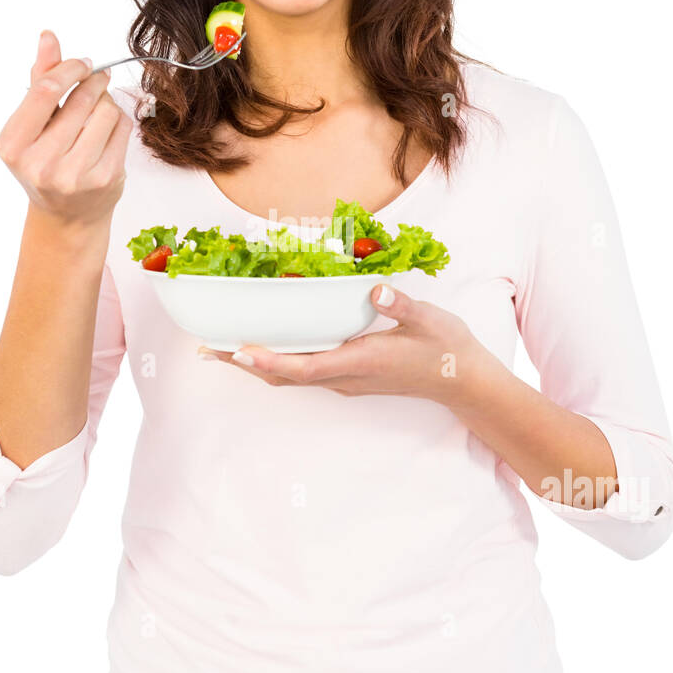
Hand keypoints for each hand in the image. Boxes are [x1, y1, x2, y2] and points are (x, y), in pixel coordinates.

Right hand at [0, 30, 132, 229]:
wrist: (67, 216)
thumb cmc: (46, 162)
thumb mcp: (32, 125)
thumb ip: (39, 79)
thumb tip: (48, 37)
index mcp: (13, 145)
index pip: (45, 90)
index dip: (69, 69)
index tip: (82, 63)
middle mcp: (40, 163)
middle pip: (81, 99)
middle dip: (93, 83)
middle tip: (96, 79)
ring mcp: (75, 175)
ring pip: (107, 112)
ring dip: (107, 103)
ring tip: (98, 112)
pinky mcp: (106, 179)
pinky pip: (123, 129)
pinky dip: (119, 123)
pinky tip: (107, 133)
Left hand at [197, 281, 485, 406]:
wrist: (463, 381)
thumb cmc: (446, 349)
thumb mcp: (429, 320)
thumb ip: (402, 305)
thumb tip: (376, 290)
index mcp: (360, 363)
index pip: (305, 366)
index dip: (269, 361)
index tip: (239, 351)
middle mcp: (345, 377)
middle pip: (284, 376)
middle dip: (245, 364)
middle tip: (209, 350)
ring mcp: (346, 380)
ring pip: (291, 377)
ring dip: (256, 365)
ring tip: (223, 349)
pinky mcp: (349, 377)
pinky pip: (303, 373)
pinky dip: (277, 363)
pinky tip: (265, 348)